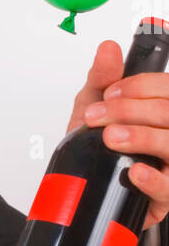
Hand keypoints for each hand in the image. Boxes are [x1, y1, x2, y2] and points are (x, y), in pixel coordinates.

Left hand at [67, 39, 168, 230]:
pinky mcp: (166, 196)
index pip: (167, 88)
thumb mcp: (93, 107)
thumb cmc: (97, 147)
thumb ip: (102, 79)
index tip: (108, 93)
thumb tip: (108, 50)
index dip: (139, 87)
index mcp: (163, 110)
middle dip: (130, 110)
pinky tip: (135, 171)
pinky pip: (168, 187)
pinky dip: (152, 179)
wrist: (85, 189)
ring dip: (141, 137)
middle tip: (97, 118)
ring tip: (111, 138)